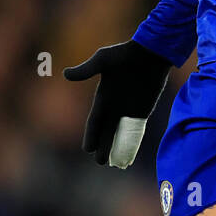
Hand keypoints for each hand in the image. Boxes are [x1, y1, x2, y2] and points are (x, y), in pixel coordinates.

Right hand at [63, 40, 170, 166]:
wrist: (150, 53)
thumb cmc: (125, 55)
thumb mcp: (102, 60)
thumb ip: (86, 70)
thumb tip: (66, 75)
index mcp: (103, 97)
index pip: (95, 121)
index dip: (91, 135)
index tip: (87, 149)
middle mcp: (114, 106)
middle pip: (107, 132)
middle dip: (103, 146)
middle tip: (100, 162)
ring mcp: (129, 110)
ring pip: (120, 134)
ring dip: (117, 148)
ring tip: (113, 163)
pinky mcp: (143, 110)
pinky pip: (136, 131)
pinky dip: (132, 143)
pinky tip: (130, 154)